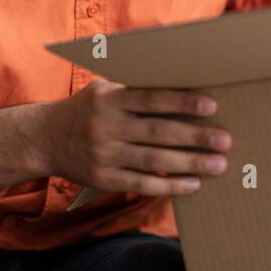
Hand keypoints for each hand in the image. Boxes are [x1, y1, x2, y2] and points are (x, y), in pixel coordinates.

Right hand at [39, 80, 230, 196]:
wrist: (45, 138)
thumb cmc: (88, 108)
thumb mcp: (105, 89)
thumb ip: (136, 88)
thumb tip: (184, 84)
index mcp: (109, 99)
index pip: (151, 98)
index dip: (181, 102)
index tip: (211, 106)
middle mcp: (106, 126)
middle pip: (158, 132)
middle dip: (195, 137)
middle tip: (226, 140)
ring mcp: (105, 155)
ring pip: (154, 161)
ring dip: (189, 164)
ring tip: (218, 165)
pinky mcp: (104, 179)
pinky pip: (142, 184)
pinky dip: (169, 186)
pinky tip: (193, 185)